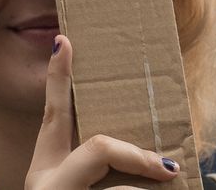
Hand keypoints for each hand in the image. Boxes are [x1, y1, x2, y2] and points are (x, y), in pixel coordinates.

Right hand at [25, 35, 183, 189]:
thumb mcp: (92, 188)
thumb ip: (108, 167)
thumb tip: (159, 158)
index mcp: (45, 171)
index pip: (53, 114)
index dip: (59, 78)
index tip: (63, 41)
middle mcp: (45, 182)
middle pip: (101, 147)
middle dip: (140, 159)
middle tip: (170, 170)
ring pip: (124, 185)